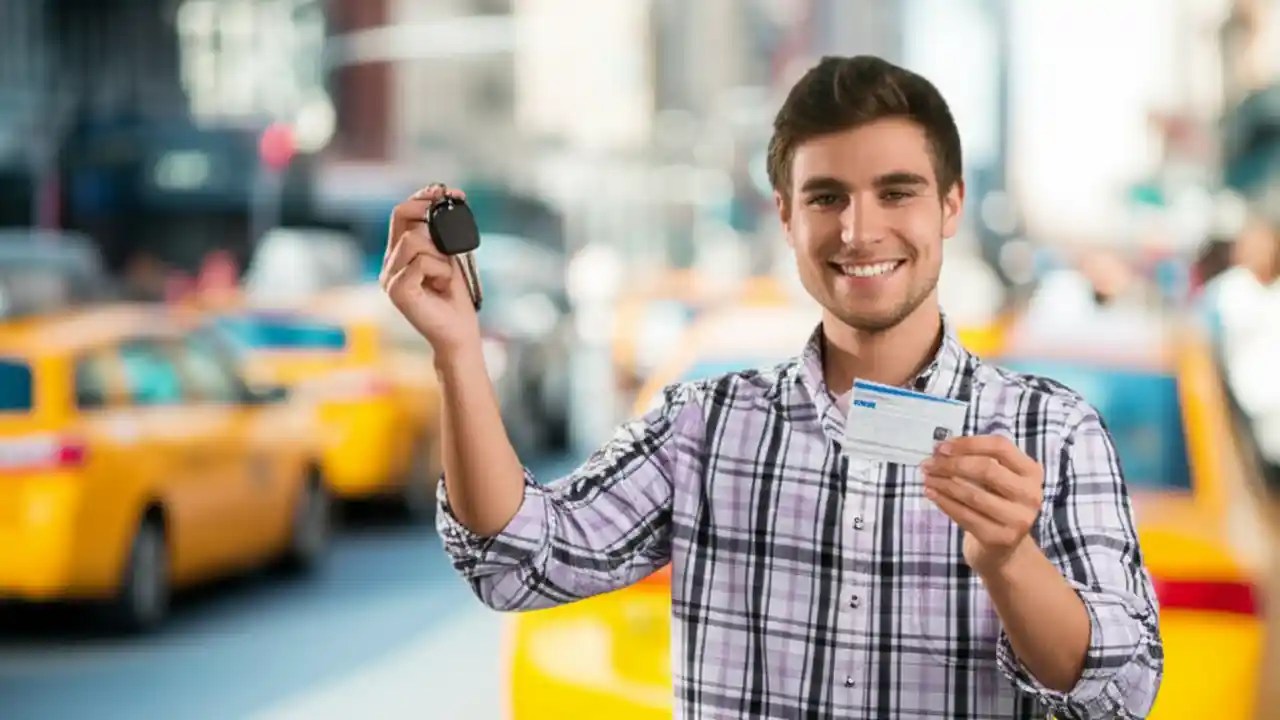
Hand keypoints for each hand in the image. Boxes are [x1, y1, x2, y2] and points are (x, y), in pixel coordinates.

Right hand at [380, 184, 482, 356]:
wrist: (459, 333)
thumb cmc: (455, 298)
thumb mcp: (448, 256)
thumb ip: (440, 232)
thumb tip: (442, 193)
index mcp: (398, 254)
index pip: (400, 212)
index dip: (423, 197)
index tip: (448, 192)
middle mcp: (389, 264)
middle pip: (402, 216)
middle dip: (430, 216)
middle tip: (449, 233)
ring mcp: (389, 278)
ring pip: (414, 240)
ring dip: (440, 254)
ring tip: (445, 275)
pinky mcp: (398, 291)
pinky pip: (422, 263)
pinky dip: (441, 270)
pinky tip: (443, 285)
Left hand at [920, 436, 1043, 576]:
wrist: (1005, 548)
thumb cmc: (996, 503)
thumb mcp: (996, 479)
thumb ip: (975, 460)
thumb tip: (939, 450)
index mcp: (1031, 471)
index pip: (1000, 446)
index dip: (968, 443)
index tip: (941, 447)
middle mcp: (1030, 494)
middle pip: (987, 469)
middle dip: (951, 464)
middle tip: (928, 464)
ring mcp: (1018, 518)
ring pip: (973, 494)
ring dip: (943, 484)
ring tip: (926, 478)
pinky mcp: (1001, 538)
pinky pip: (966, 516)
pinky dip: (945, 502)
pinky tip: (931, 494)